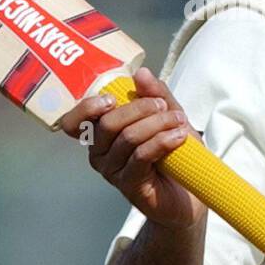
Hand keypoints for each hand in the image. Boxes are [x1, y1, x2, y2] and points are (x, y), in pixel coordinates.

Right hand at [60, 67, 205, 230]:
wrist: (191, 192)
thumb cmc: (175, 153)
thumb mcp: (169, 116)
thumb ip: (156, 94)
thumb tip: (140, 73)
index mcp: (101, 133)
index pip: (74, 122)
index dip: (86, 107)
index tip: (112, 98)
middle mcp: (99, 153)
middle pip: (107, 123)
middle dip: (139, 108)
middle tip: (163, 106)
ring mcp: (112, 171)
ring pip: (127, 137)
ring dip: (157, 124)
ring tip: (180, 122)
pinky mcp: (129, 185)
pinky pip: (141, 156)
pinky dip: (162, 141)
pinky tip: (179, 137)